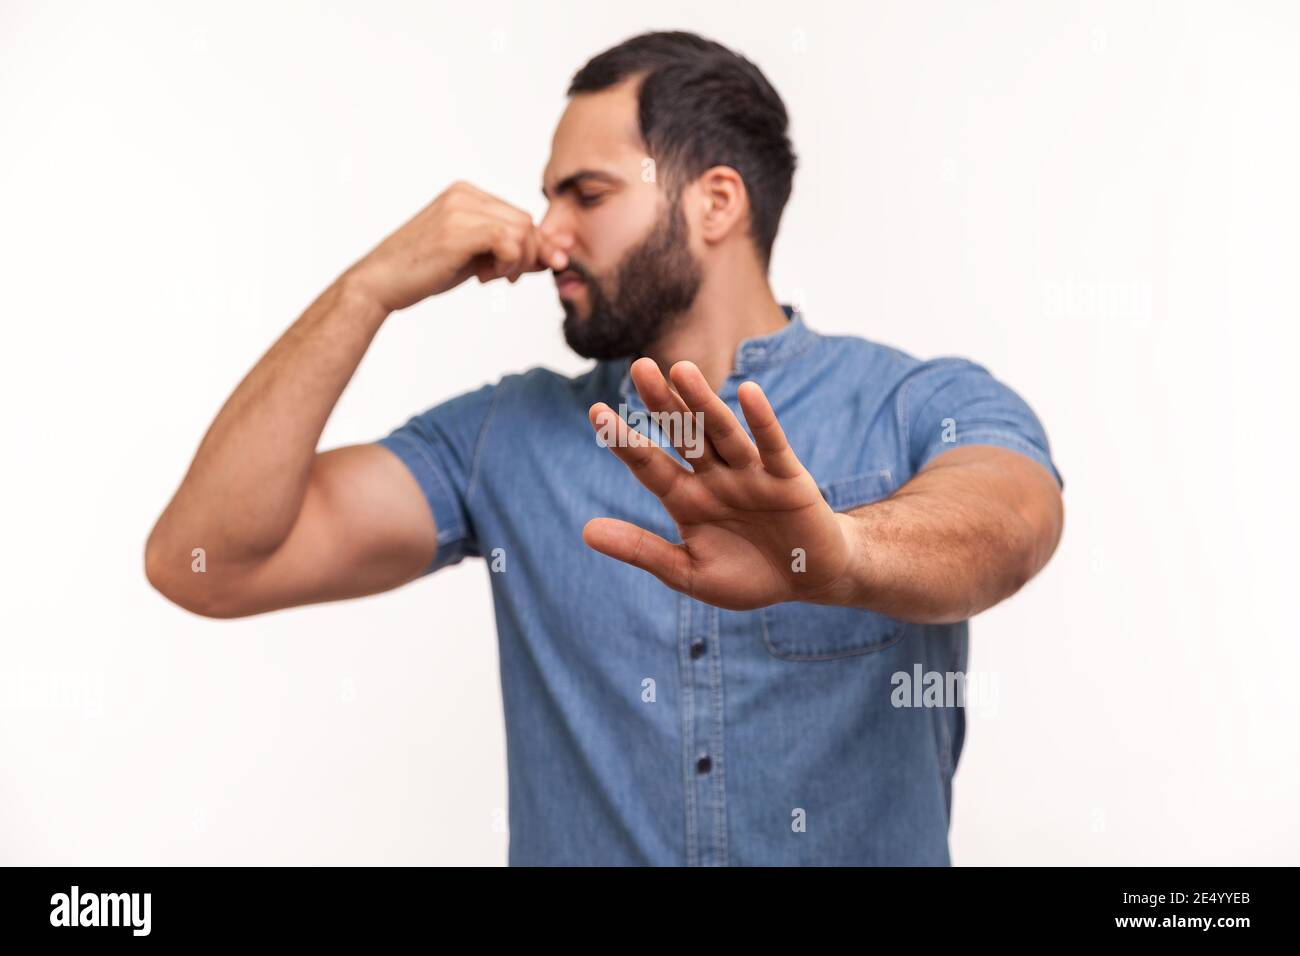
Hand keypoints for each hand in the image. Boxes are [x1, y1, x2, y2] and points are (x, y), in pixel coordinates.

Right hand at [344, 180, 569, 312]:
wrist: (379, 282)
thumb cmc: (422, 272)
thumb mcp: (473, 258)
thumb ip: (510, 252)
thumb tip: (554, 257)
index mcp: (465, 193)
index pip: (519, 215)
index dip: (530, 246)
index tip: (523, 271)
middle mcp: (464, 194)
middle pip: (526, 221)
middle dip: (527, 255)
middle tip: (504, 278)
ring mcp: (460, 209)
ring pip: (523, 231)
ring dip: (518, 262)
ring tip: (491, 277)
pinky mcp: (458, 230)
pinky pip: (509, 242)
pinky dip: (508, 264)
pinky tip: (484, 277)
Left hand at [583, 358, 858, 610]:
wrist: (806, 580)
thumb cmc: (746, 577)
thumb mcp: (688, 573)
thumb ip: (642, 550)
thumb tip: (586, 531)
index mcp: (686, 498)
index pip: (649, 464)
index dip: (624, 440)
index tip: (595, 412)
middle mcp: (714, 477)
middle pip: (684, 434)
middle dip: (663, 403)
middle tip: (640, 367)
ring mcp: (750, 474)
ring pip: (722, 433)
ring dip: (704, 402)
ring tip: (682, 371)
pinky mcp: (787, 478)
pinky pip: (772, 446)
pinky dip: (761, 420)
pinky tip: (747, 393)